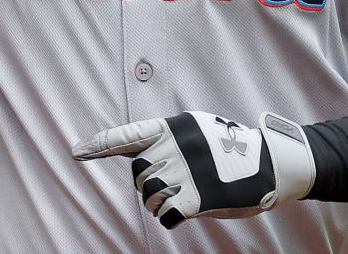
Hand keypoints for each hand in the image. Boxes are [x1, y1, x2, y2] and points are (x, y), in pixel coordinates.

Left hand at [73, 110, 314, 228]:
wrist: (271, 164)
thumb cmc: (233, 151)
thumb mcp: (200, 132)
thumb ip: (171, 141)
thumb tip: (144, 158)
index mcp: (175, 128)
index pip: (129, 135)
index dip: (101, 144)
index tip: (76, 152)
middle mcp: (176, 147)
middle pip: (138, 174)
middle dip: (147, 185)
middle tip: (170, 188)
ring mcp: (185, 171)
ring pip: (148, 195)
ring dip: (157, 204)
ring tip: (179, 199)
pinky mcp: (197, 196)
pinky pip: (165, 214)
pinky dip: (169, 218)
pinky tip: (183, 214)